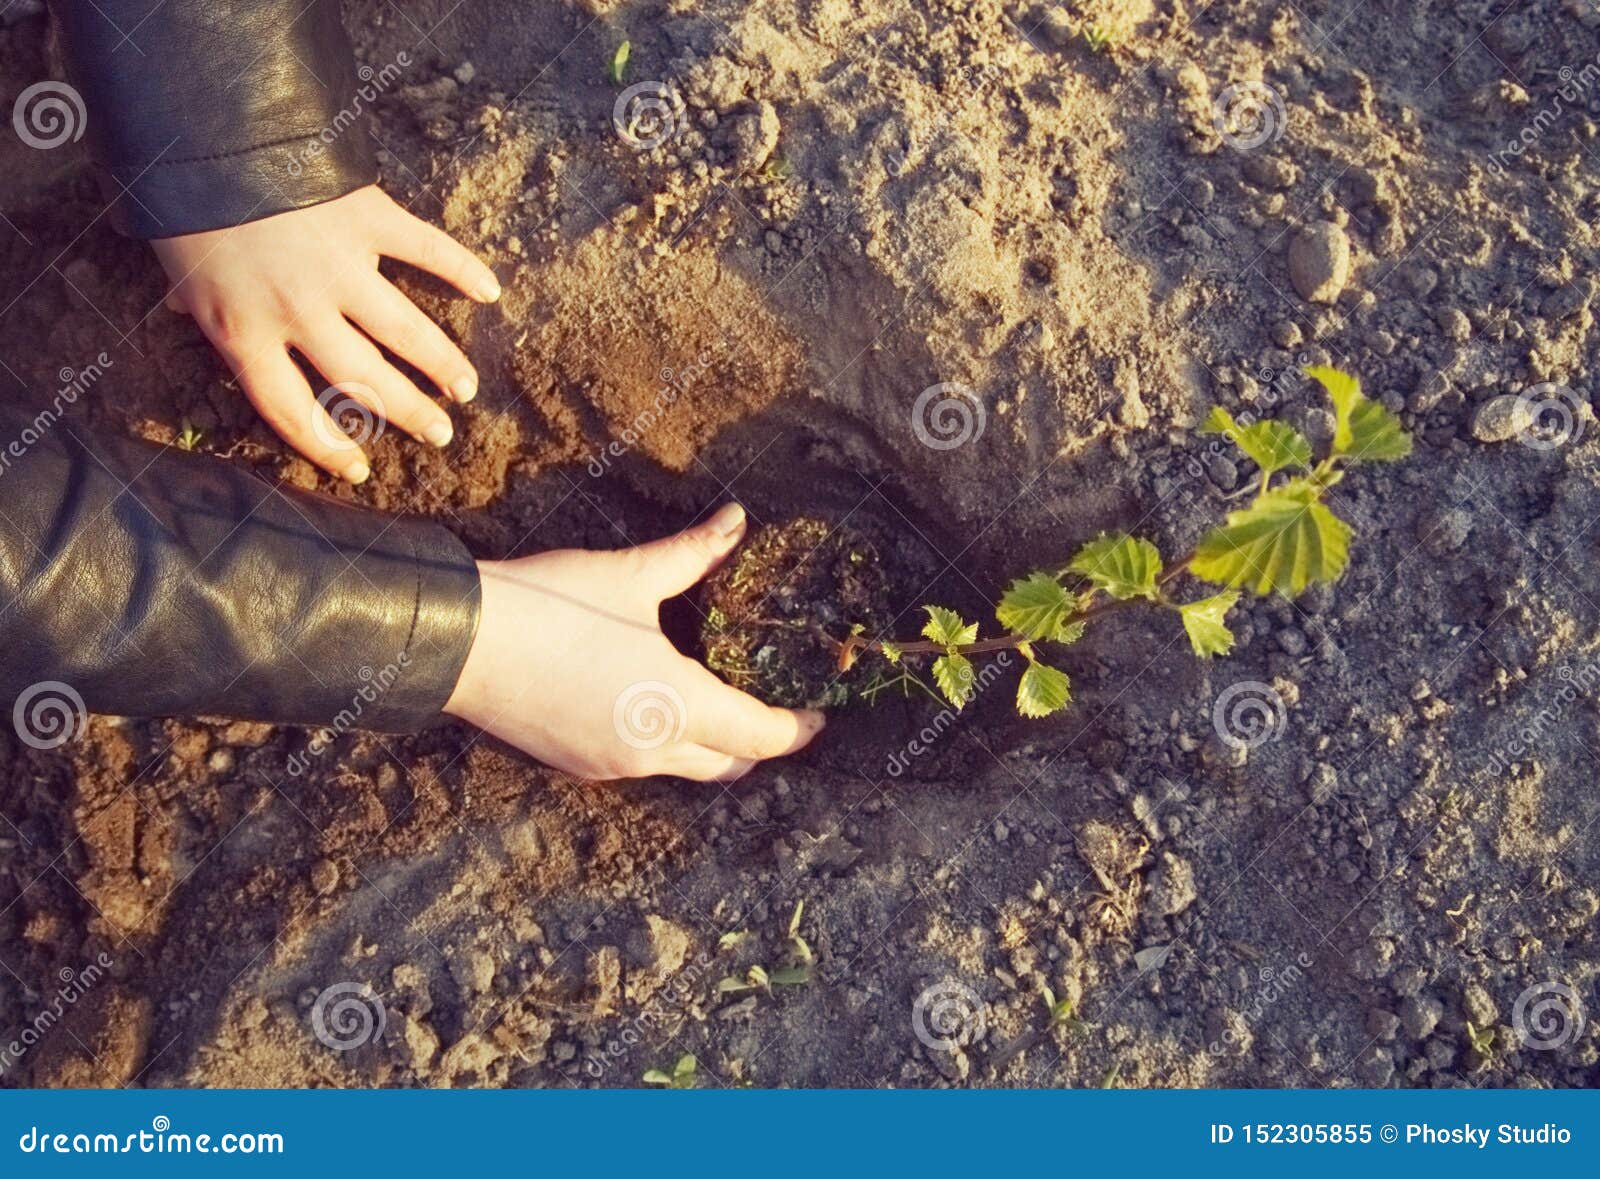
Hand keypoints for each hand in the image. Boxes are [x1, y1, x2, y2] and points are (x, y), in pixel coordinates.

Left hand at [151, 185, 499, 482]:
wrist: (204, 129)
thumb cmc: (183, 203)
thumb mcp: (175, 267)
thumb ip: (193, 300)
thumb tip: (184, 316)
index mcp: (244, 331)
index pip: (291, 410)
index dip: (326, 447)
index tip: (359, 470)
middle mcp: (298, 310)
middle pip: (364, 381)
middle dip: (409, 413)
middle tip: (441, 434)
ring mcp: (339, 266)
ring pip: (404, 331)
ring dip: (442, 365)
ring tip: (466, 389)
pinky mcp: (367, 219)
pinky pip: (425, 249)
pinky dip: (462, 269)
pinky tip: (490, 291)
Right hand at [445, 504, 825, 781]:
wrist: (460, 643)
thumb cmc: (549, 604)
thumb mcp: (630, 577)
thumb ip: (694, 555)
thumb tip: (737, 521)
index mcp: (677, 706)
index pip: (762, 735)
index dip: (798, 728)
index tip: (819, 714)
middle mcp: (651, 750)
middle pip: (730, 765)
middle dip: (760, 743)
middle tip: (775, 707)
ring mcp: (612, 766)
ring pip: (686, 768)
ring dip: (712, 745)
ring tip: (720, 701)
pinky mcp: (579, 766)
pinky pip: (643, 764)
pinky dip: (666, 744)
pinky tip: (656, 705)